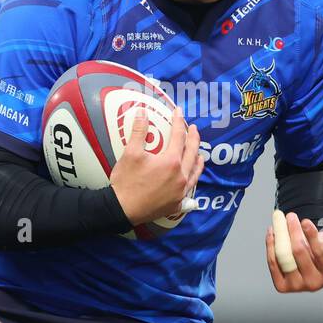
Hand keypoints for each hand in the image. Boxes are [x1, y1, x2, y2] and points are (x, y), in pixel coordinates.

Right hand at [109, 105, 202, 225]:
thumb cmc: (126, 181)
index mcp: (171, 162)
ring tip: (200, 153)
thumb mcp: (130, 153)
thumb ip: (139, 132)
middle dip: (194, 138)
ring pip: (195, 172)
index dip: (178, 122)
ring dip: (198, 160)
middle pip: (192, 153)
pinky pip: (190, 189)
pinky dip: (192, 179)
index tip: (178, 112)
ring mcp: (180, 191)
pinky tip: (191, 177)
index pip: (179, 137)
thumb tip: (142, 112)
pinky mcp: (177, 203)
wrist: (122, 209)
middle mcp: (181, 176)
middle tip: (193, 129)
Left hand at [265, 208, 322, 292]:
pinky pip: (273, 263)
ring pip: (284, 258)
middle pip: (300, 253)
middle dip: (294, 231)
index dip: (312, 236)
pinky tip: (272, 232)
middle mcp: (314, 283)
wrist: (311, 268)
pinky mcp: (282, 286)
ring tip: (278, 221)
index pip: (320, 253)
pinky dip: (270, 246)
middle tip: (290, 215)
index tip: (305, 220)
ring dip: (280, 236)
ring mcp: (297, 286)